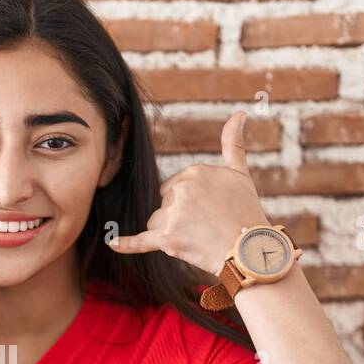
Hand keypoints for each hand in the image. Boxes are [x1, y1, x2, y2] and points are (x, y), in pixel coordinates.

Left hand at [108, 111, 269, 275]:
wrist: (250, 250)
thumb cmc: (245, 212)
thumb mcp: (240, 173)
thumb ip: (233, 143)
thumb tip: (239, 114)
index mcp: (194, 172)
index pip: (174, 188)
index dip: (190, 203)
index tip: (210, 211)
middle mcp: (181, 189)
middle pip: (164, 205)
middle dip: (180, 218)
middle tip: (207, 227)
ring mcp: (172, 214)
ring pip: (157, 224)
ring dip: (171, 233)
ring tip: (198, 239)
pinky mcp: (166, 239)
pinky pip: (140, 241)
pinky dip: (126, 243)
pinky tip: (112, 242)